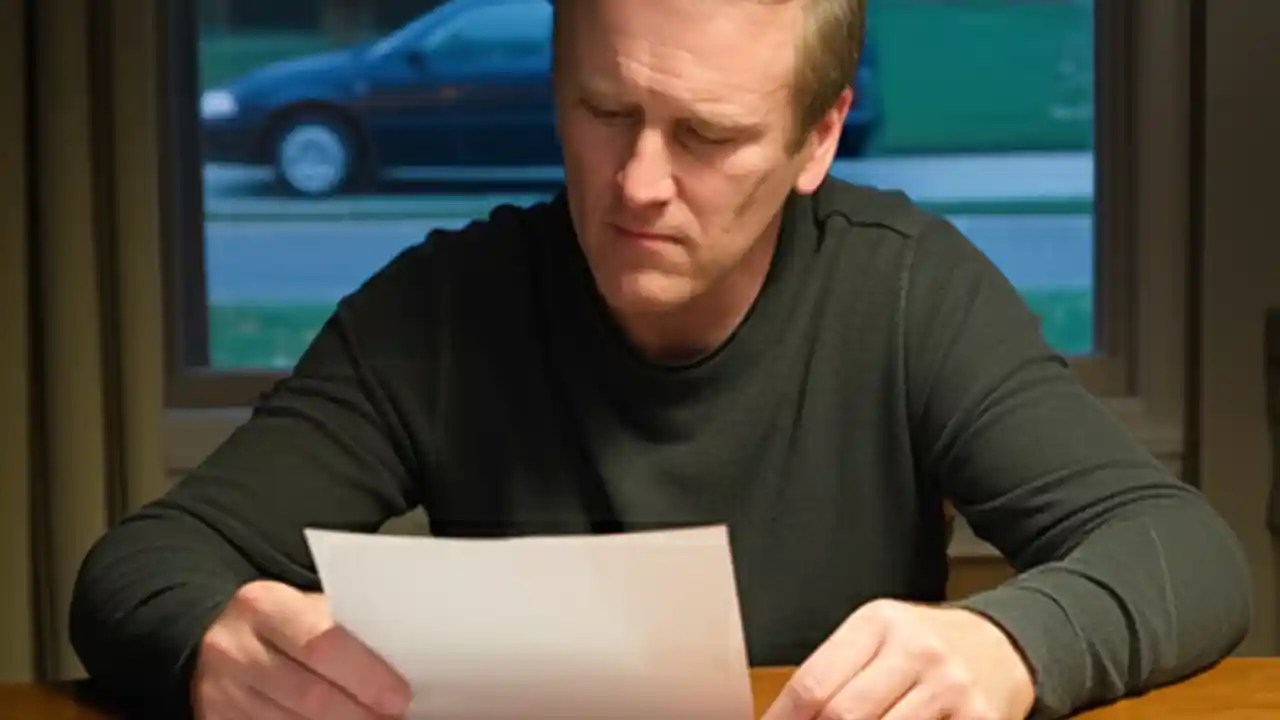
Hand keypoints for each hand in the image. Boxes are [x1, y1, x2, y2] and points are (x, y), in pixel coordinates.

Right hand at [192, 580, 411, 718]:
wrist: (220, 636)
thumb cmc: (283, 621)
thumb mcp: (306, 608)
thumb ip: (343, 630)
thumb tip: (404, 664)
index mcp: (264, 605)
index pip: (322, 643)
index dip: (365, 675)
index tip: (399, 697)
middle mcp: (235, 649)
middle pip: (309, 694)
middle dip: (358, 713)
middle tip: (393, 719)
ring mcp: (222, 691)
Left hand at [762, 599, 1034, 719]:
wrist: (1004, 646)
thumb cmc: (927, 646)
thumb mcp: (878, 639)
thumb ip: (835, 673)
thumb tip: (784, 717)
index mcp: (878, 623)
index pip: (813, 682)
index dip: (784, 719)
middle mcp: (916, 650)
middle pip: (844, 715)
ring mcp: (950, 687)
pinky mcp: (978, 719)